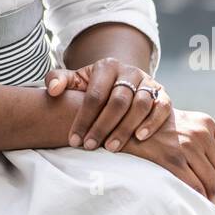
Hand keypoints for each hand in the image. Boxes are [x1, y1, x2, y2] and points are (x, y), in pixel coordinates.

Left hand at [45, 57, 170, 152]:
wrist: (121, 82)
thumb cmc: (93, 87)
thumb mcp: (76, 80)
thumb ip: (58, 79)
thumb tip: (52, 90)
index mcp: (107, 66)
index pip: (95, 94)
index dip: (83, 118)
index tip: (74, 140)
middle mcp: (130, 72)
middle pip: (118, 100)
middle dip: (102, 126)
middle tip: (90, 146)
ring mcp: (148, 82)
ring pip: (141, 104)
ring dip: (126, 128)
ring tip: (111, 148)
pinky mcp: (163, 95)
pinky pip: (162, 107)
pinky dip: (152, 122)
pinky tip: (139, 137)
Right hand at [121, 107, 214, 207]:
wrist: (125, 122)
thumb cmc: (155, 129)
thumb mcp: (185, 125)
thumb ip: (205, 141)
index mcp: (207, 123)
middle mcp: (200, 132)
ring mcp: (186, 145)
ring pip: (214, 184)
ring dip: (214, 200)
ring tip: (206, 204)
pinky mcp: (172, 158)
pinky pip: (196, 187)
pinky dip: (200, 199)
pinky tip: (195, 201)